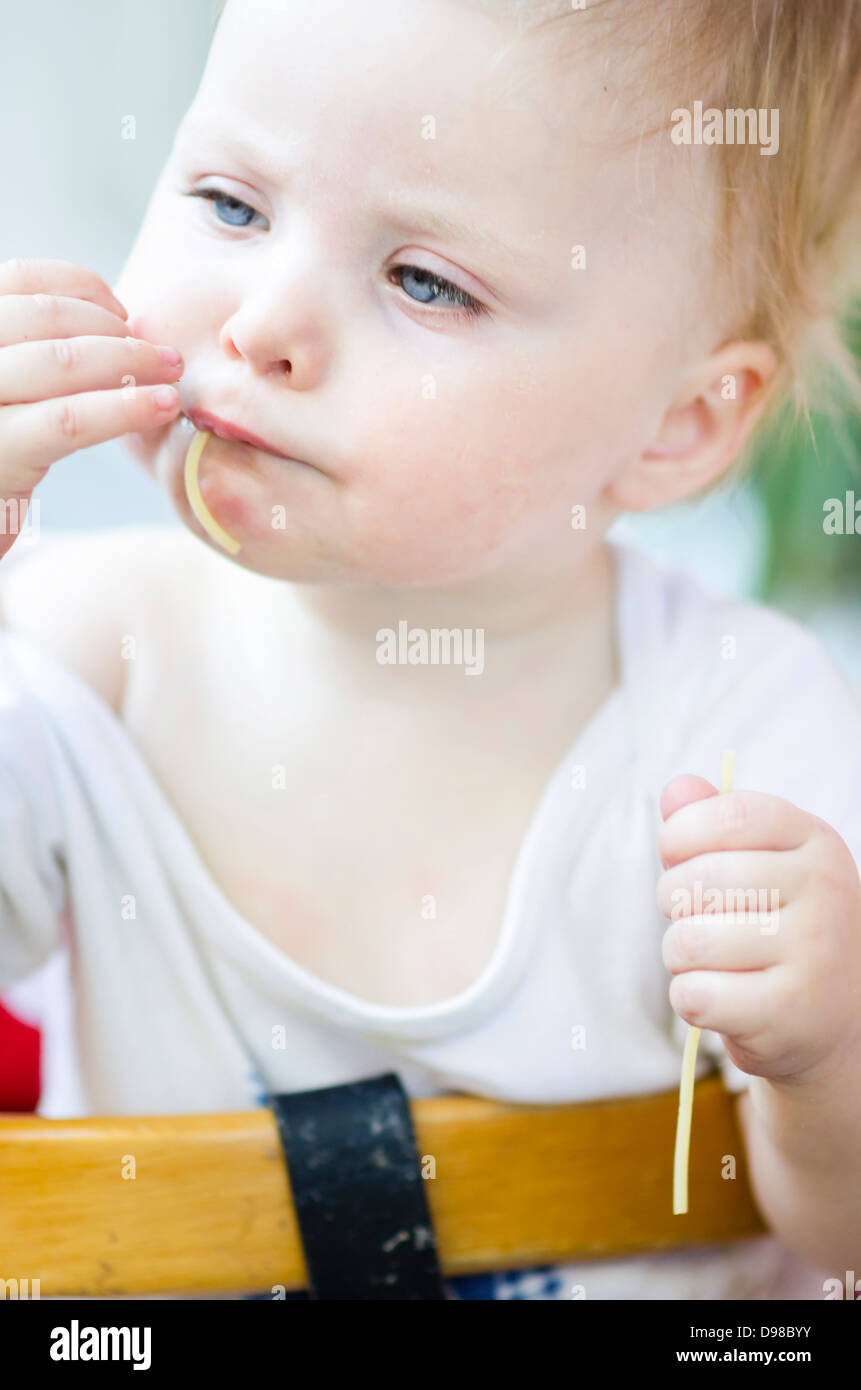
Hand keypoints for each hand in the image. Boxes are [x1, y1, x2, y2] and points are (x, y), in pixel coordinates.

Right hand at [0, 257, 184, 560]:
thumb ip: (35, 349)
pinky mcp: (0, 452)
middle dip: (114, 330)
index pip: (20, 279)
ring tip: (171, 373)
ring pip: (62, 360)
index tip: (122, 311)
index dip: (80, 287)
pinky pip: (71, 419)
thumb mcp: (9, 387)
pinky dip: (124, 408)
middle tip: (162, 353)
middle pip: (46, 316)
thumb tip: (117, 324)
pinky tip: (161, 405)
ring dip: (131, 361)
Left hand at [656, 774, 860, 1085]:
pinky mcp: (790, 1011)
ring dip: (679, 954)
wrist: (830, 1012)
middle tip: (693, 916)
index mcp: (815, 842)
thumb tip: (676, 789)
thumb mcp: (757, 860)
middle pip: (700, 878)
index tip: (674, 852)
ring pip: (691, 941)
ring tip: (707, 959)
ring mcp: (814, 953)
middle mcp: (825, 891)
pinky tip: (718, 996)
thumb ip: (713, 820)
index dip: (680, 833)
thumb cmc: (776, 923)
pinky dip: (689, 997)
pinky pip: (697, 994)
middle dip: (672, 900)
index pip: (731, 815)